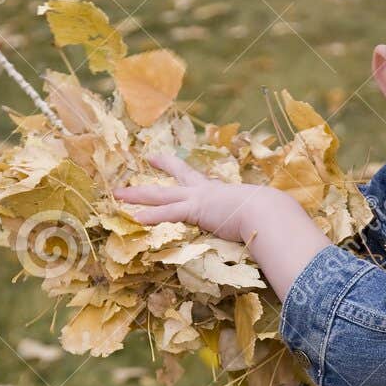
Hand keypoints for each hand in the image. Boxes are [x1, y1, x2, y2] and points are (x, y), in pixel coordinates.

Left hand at [113, 152, 260, 242]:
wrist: (268, 211)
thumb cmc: (268, 213)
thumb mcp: (258, 213)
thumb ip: (255, 217)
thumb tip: (268, 224)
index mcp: (219, 192)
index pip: (196, 178)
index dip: (181, 169)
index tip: (169, 161)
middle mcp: (206, 191)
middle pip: (175, 179)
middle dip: (158, 171)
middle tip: (146, 160)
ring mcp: (198, 199)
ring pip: (161, 195)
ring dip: (137, 194)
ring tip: (116, 194)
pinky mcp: (196, 211)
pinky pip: (168, 213)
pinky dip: (152, 215)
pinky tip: (135, 217)